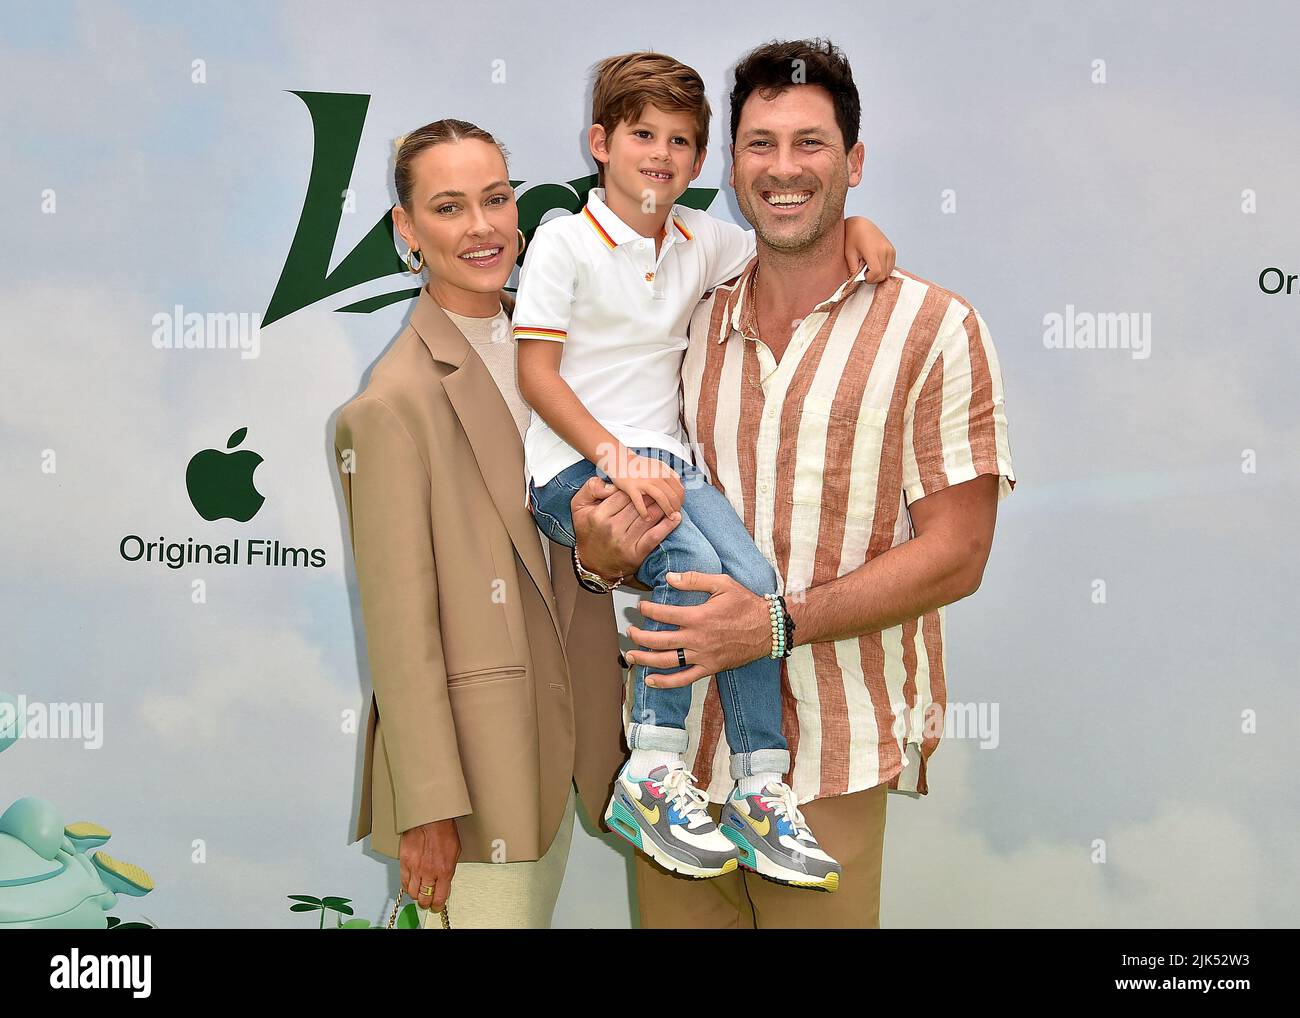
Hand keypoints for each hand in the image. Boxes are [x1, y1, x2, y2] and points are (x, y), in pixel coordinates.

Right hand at [399, 818, 459, 912]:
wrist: (430, 818)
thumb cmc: (444, 831)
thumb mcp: (455, 852)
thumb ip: (449, 870)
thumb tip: (445, 883)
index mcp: (444, 870)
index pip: (439, 898)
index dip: (438, 906)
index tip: (437, 906)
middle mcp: (429, 872)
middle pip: (424, 898)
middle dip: (426, 902)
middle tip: (428, 901)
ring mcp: (415, 868)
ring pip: (412, 893)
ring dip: (417, 895)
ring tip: (420, 893)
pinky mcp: (404, 862)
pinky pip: (404, 882)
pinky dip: (407, 886)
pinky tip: (412, 885)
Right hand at [570, 476, 679, 582]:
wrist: (593, 565)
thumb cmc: (588, 533)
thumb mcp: (578, 507)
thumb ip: (590, 488)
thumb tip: (610, 484)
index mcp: (599, 515)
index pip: (623, 495)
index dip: (636, 488)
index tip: (644, 484)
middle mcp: (612, 528)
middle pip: (638, 505)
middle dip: (652, 495)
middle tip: (662, 488)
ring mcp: (625, 542)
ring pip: (648, 518)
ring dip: (662, 507)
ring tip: (671, 499)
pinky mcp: (636, 554)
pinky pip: (654, 537)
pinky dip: (667, 527)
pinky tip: (676, 517)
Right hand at [606, 452, 684, 520]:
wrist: (619, 459)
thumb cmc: (638, 465)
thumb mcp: (657, 465)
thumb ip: (669, 473)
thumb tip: (679, 484)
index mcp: (663, 471)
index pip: (679, 488)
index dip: (681, 500)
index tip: (679, 507)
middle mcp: (656, 475)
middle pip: (672, 494)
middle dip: (676, 507)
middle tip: (675, 516)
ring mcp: (644, 481)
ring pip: (661, 498)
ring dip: (667, 510)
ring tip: (668, 518)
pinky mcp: (631, 487)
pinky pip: (640, 502)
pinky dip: (644, 512)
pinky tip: (646, 518)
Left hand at [624, 571, 772, 686]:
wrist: (768, 629)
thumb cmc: (746, 604)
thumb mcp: (723, 584)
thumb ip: (694, 579)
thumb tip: (670, 578)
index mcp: (698, 616)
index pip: (664, 613)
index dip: (648, 609)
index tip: (641, 607)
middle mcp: (697, 639)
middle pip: (660, 640)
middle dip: (640, 636)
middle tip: (629, 632)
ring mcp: (703, 656)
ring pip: (667, 661)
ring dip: (645, 659)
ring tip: (631, 655)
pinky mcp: (709, 668)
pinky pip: (684, 679)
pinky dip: (665, 682)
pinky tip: (650, 681)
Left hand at [844, 216, 895, 283]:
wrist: (860, 224)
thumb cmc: (852, 237)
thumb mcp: (849, 254)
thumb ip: (854, 269)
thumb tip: (857, 282)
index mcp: (873, 250)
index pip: (876, 273)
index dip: (869, 279)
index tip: (861, 276)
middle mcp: (885, 250)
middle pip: (883, 275)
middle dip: (873, 278)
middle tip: (863, 272)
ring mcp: (890, 250)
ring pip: (888, 272)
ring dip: (878, 274)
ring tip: (868, 267)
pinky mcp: (892, 251)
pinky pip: (890, 267)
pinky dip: (883, 270)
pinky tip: (874, 264)